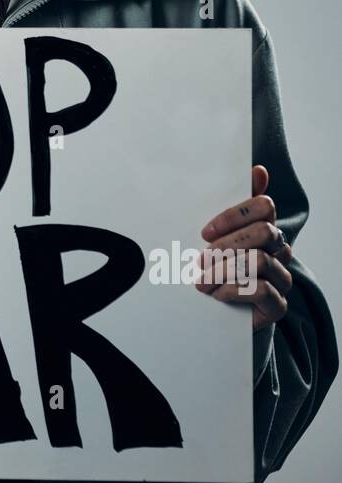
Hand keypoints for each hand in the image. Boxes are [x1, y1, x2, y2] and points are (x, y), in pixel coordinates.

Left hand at [197, 165, 292, 331]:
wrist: (220, 312)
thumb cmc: (217, 266)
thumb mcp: (217, 235)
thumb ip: (234, 205)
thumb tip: (259, 170)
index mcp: (265, 227)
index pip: (264, 206)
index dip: (234, 215)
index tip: (205, 232)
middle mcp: (279, 249)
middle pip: (263, 232)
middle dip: (226, 246)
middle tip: (200, 260)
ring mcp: (281, 276)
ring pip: (259, 261)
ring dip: (224, 270)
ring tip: (202, 281)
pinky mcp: (278, 304)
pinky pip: (261, 289)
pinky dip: (232, 290)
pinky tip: (216, 293)